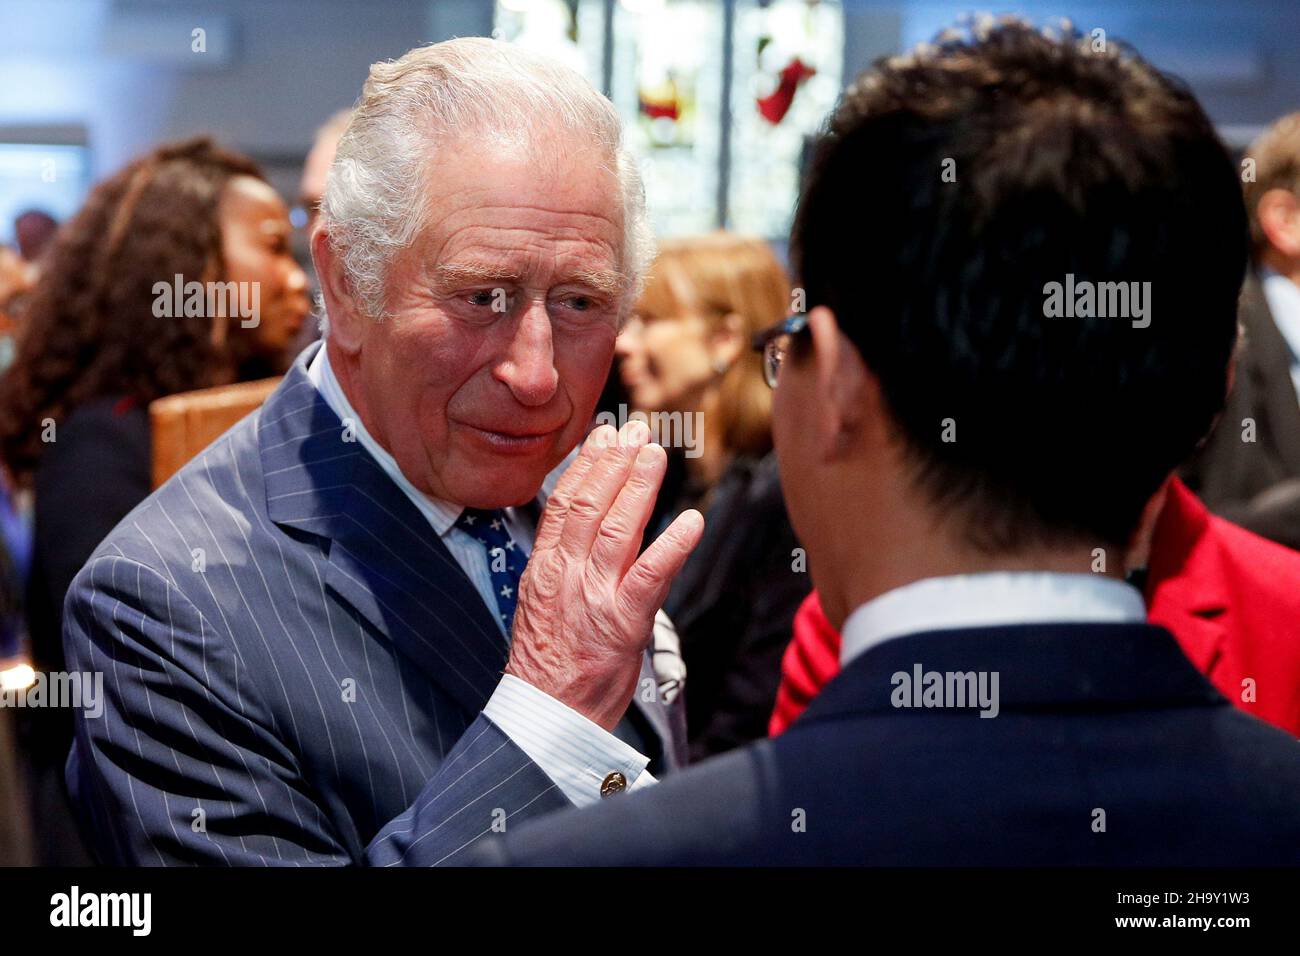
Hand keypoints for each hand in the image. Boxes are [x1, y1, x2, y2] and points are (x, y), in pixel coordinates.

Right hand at [506, 420, 703, 729]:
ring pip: (616, 529)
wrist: (546, 716)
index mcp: (544, 570)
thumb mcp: (539, 605)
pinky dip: (671, 546)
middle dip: (613, 463)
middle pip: (588, 506)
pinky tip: (690, 521)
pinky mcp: (623, 623)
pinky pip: (651, 576)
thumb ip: (559, 565)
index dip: (584, 466)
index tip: (602, 437)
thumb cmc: (548, 666)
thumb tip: (575, 531)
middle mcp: (566, 575)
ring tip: (655, 455)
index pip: (561, 504)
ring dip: (638, 488)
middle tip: (635, 431)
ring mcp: (594, 597)